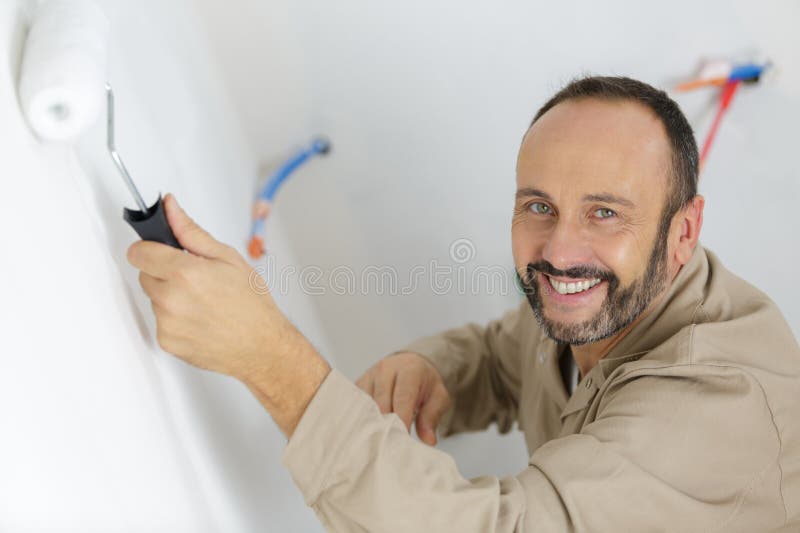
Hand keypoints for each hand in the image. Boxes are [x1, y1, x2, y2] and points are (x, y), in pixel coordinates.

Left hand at [126, 193, 295, 378]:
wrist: (262, 346)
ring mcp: (167, 323)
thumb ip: (192, 232)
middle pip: (145, 275)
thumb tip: (170, 209)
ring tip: (203, 303)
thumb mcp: (228, 258)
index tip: (161, 252)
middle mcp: (171, 299)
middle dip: (164, 273)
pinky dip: (176, 320)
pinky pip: (161, 322)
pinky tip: (200, 320)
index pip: (139, 252)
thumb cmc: (252, 304)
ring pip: (154, 299)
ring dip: (171, 297)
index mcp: (185, 272)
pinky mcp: (167, 342)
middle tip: (196, 280)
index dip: (150, 248)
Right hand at [356, 352, 450, 445]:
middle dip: (386, 425)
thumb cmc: (424, 384)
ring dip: (372, 424)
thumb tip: (428, 441)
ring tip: (379, 443)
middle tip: (392, 446)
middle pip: (382, 402)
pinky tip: (368, 434)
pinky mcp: (358, 384)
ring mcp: (370, 375)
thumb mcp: (438, 397)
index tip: (403, 439)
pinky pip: (356, 404)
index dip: (402, 419)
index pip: (403, 397)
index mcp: (409, 369)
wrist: (410, 364)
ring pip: (366, 404)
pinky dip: (362, 420)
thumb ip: (432, 417)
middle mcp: (386, 369)